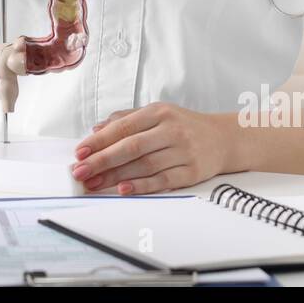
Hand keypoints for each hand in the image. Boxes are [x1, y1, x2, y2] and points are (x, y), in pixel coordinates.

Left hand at [71, 103, 235, 194]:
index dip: (99, 141)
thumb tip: (96, 130)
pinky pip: (163, 180)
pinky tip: (124, 189)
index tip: (79, 153)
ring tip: (95, 184)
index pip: (123, 127)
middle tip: (81, 172)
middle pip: (131, 147)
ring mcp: (183, 151)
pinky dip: (142, 186)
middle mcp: (171, 130)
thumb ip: (126, 119)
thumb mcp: (157, 114)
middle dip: (102, 161)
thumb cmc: (184, 126)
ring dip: (116, 176)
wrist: (224, 138)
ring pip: (144, 165)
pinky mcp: (192, 171)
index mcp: (159, 112)